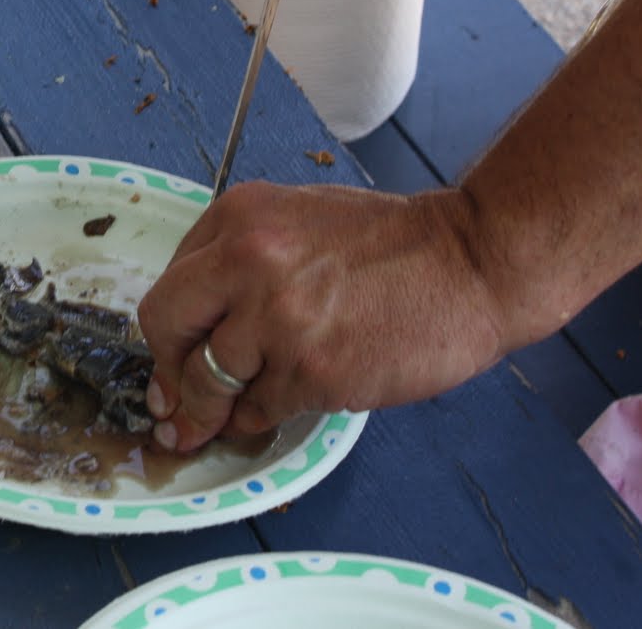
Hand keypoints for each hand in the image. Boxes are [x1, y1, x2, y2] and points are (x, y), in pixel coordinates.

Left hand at [136, 183, 503, 452]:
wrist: (474, 262)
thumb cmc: (391, 245)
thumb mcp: (296, 218)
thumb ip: (237, 260)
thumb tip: (191, 330)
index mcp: (238, 217)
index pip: (170, 285)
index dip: (167, 333)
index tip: (169, 359)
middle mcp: (248, 260)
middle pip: (168, 329)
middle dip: (168, 374)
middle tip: (173, 404)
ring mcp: (279, 318)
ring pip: (211, 379)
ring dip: (211, 409)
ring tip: (213, 424)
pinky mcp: (314, 369)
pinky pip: (262, 408)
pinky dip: (259, 418)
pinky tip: (269, 413)